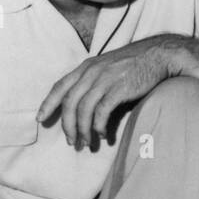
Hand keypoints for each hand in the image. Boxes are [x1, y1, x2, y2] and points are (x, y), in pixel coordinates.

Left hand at [37, 43, 163, 150]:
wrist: (158, 55)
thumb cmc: (134, 64)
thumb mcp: (107, 68)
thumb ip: (93, 82)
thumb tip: (84, 107)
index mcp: (86, 67)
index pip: (60, 86)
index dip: (48, 104)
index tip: (40, 119)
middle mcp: (92, 71)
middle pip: (70, 102)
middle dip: (67, 125)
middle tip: (71, 142)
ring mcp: (105, 79)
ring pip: (84, 109)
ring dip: (83, 130)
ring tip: (86, 143)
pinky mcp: (119, 88)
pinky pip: (102, 111)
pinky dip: (99, 126)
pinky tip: (103, 135)